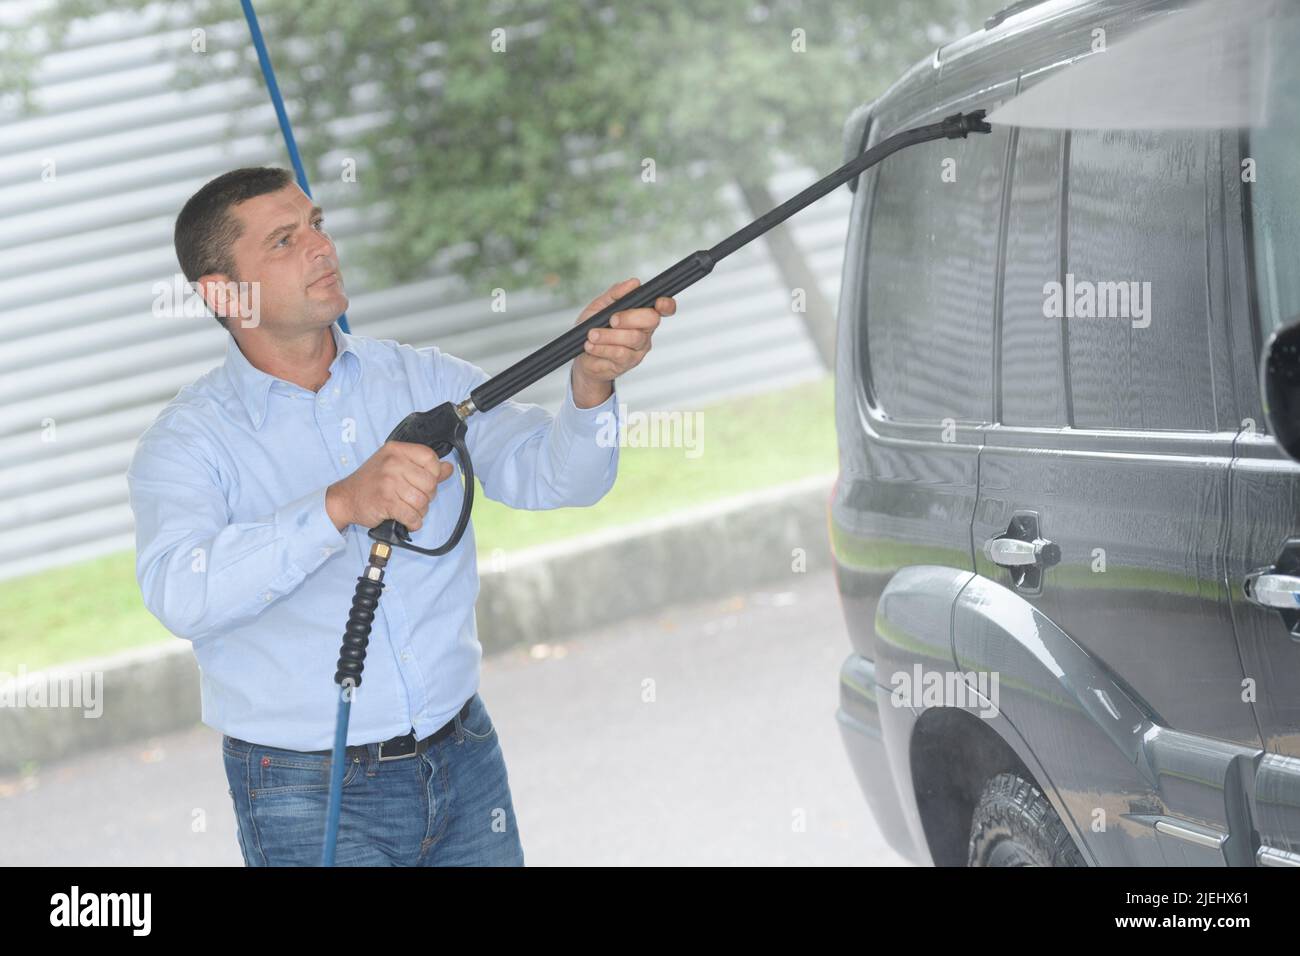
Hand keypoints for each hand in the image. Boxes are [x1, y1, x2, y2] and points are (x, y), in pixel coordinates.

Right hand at [325, 441, 453, 531]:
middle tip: (414, 499)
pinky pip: (412, 516)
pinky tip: (407, 520)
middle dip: (427, 496)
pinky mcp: (386, 501)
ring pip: (422, 501)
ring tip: (408, 509)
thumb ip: (423, 467)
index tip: (424, 482)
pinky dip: (413, 523)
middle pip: (430, 482)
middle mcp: (393, 463)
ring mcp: (389, 482)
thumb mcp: (396, 466)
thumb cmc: (373, 482)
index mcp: (397, 450)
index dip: (434, 473)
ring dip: (419, 511)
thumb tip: (448, 468)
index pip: (431, 458)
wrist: (345, 498)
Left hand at [571, 277, 675, 405]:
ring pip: (633, 338)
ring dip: (608, 335)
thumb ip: (616, 293)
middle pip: (651, 320)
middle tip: (611, 320)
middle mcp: (645, 331)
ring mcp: (639, 348)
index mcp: (642, 314)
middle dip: (629, 317)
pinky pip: (620, 353)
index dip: (667, 305)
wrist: (582, 355)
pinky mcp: (629, 362)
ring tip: (592, 334)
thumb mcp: (600, 306)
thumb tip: (634, 282)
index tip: (658, 302)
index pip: (664, 309)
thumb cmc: (594, 327)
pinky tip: (590, 345)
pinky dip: (602, 348)